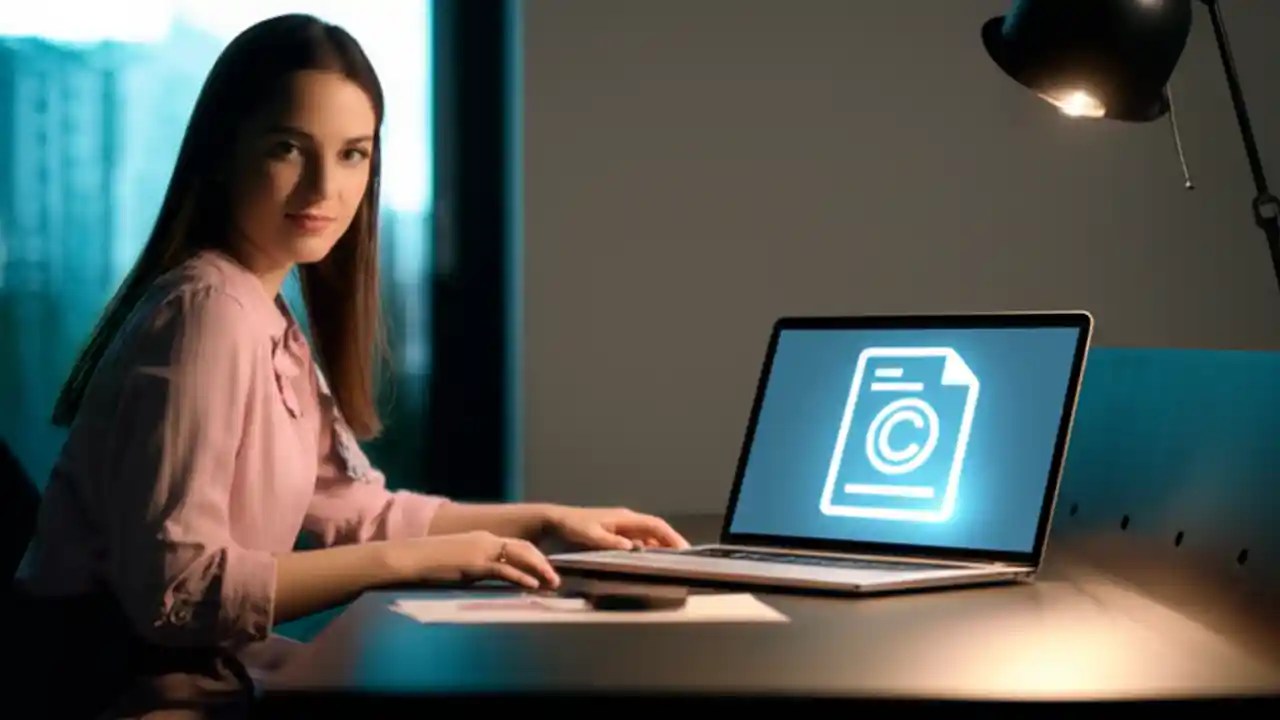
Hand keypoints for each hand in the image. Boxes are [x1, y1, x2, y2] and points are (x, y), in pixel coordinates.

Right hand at [393, 530, 560, 589]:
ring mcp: (481, 549)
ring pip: (519, 556)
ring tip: (552, 583)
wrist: (410, 558)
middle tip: (556, 579)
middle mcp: (486, 540)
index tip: (547, 572)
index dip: (535, 558)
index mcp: (484, 539)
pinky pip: (504, 569)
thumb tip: (494, 580)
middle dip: (543, 563)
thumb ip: (480, 569)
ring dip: (539, 570)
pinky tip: (532, 585)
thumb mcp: (462, 565)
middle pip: (524, 548)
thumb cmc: (431, 565)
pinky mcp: (475, 562)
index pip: (517, 545)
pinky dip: (521, 577)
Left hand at [546, 506, 690, 550]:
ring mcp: (622, 527)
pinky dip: (649, 551)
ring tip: (672, 564)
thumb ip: (610, 541)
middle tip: (685, 560)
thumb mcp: (589, 535)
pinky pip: (639, 542)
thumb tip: (633, 547)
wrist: (556, 521)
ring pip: (649, 537)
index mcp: (624, 518)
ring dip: (661, 548)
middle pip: (657, 531)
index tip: (684, 550)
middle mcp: (627, 521)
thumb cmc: (572, 527)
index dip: (672, 537)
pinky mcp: (617, 534)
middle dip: (672, 543)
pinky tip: (650, 562)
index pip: (656, 525)